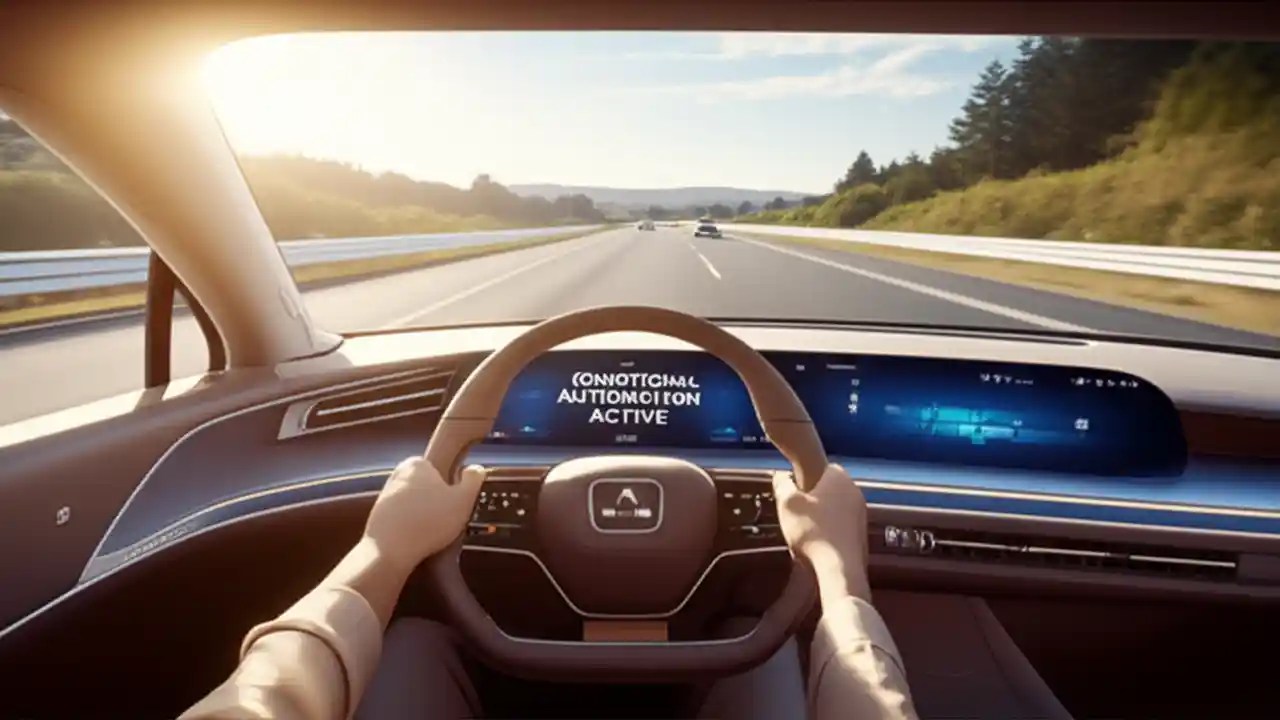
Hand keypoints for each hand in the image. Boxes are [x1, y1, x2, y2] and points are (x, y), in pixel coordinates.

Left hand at [362, 457, 484, 572]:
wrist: (389, 552)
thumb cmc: (429, 522)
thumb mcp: (463, 500)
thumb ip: (473, 480)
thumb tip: (476, 468)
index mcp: (417, 463)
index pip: (441, 470)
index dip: (451, 488)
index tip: (455, 505)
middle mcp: (396, 474)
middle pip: (426, 487)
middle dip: (435, 501)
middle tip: (446, 521)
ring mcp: (383, 495)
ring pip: (413, 504)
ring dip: (422, 516)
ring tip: (432, 534)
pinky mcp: (376, 516)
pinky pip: (401, 519)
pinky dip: (409, 528)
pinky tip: (416, 541)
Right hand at [772, 463, 871, 602]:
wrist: (840, 570)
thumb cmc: (812, 531)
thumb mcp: (787, 504)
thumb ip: (782, 486)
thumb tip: (780, 475)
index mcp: (839, 478)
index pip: (825, 466)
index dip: (809, 476)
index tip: (796, 488)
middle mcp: (856, 493)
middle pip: (831, 490)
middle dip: (815, 499)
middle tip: (797, 512)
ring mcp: (862, 516)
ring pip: (837, 510)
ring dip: (822, 517)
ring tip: (805, 532)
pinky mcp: (862, 537)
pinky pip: (842, 529)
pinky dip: (830, 534)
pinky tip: (818, 546)